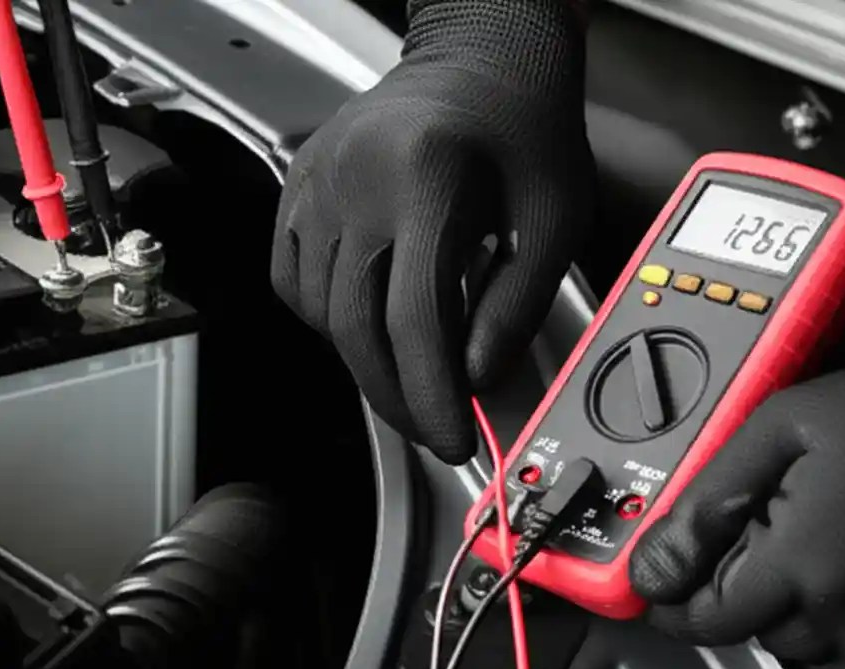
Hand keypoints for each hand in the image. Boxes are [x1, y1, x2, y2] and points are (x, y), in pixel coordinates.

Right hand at [271, 0, 594, 462]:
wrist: (480, 56)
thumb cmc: (522, 125)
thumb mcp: (552, 216)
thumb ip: (515, 304)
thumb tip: (474, 378)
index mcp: (426, 180)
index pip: (412, 321)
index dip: (429, 395)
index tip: (451, 436)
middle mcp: (355, 179)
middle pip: (355, 329)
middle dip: (394, 396)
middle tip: (430, 425)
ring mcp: (316, 182)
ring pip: (319, 312)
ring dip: (363, 356)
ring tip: (410, 362)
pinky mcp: (296, 186)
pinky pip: (292, 281)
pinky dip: (325, 317)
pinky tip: (367, 314)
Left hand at [629, 329, 844, 668]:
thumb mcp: (785, 427)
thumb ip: (710, 497)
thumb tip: (655, 558)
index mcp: (803, 565)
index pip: (706, 620)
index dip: (680, 601)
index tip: (674, 585)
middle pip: (760, 633)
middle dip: (756, 589)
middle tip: (791, 531)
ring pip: (816, 657)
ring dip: (809, 614)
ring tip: (843, 548)